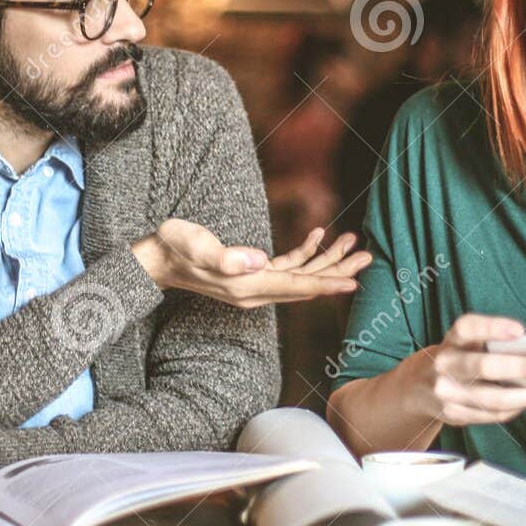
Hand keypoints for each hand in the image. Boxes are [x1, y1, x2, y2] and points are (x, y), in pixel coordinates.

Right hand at [132, 220, 370, 308]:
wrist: (157, 260)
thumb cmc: (175, 248)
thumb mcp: (196, 246)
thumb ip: (226, 256)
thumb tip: (259, 261)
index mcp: (247, 286)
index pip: (295, 286)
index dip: (327, 283)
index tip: (355, 281)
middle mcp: (255, 289)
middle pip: (306, 284)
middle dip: (339, 271)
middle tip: (368, 257)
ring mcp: (255, 283)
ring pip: (301, 276)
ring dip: (328, 261)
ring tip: (354, 243)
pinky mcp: (251, 273)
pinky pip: (287, 267)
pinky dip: (306, 253)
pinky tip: (319, 236)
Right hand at [402, 314, 525, 425]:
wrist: (417, 386)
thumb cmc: (457, 358)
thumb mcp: (465, 345)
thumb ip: (492, 346)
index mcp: (451, 340)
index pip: (467, 328)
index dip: (492, 327)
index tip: (520, 330)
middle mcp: (444, 364)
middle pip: (483, 366)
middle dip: (522, 367)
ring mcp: (445, 392)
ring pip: (490, 398)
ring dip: (524, 396)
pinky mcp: (452, 414)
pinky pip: (489, 415)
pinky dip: (512, 409)